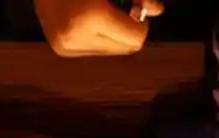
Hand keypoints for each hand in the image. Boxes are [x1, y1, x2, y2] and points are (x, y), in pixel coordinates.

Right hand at [34, 0, 161, 56]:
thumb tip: (158, 11)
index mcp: (90, 18)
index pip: (135, 38)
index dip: (141, 21)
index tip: (136, 5)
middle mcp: (76, 38)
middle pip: (124, 48)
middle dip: (128, 29)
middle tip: (119, 7)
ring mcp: (65, 46)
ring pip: (109, 52)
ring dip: (113, 34)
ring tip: (101, 12)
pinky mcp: (60, 49)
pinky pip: (93, 50)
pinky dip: (98, 37)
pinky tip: (89, 19)